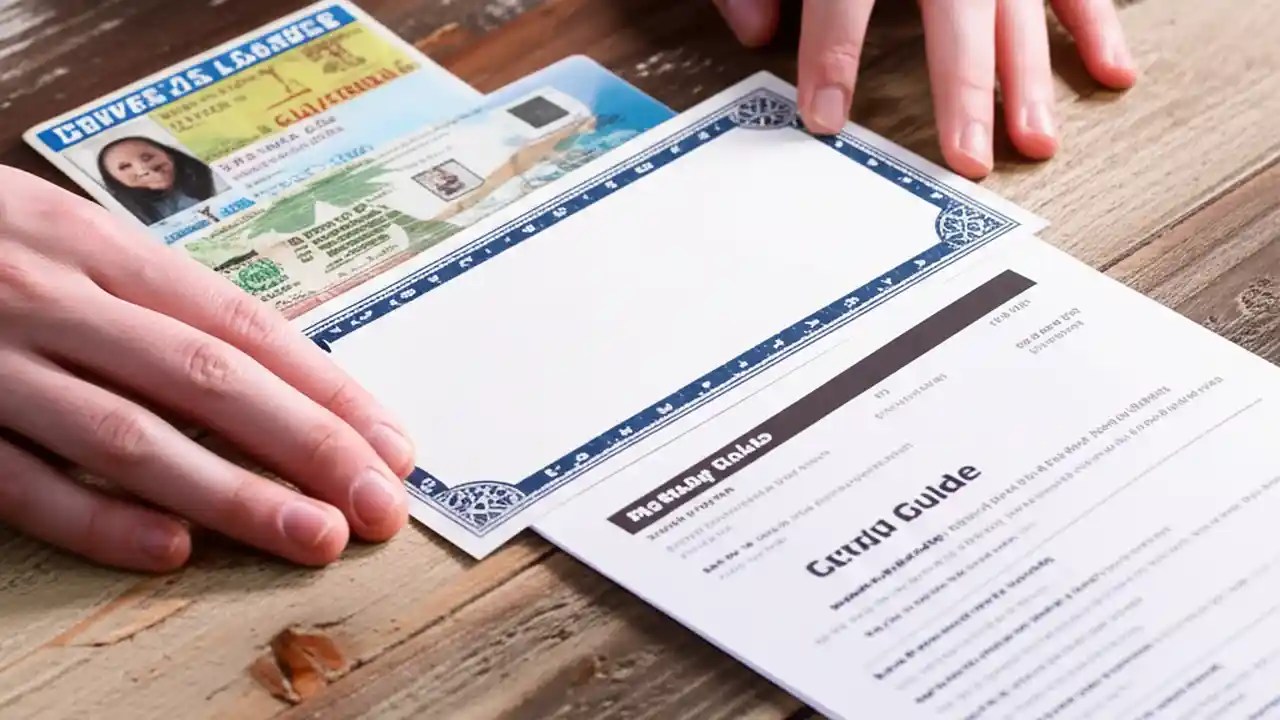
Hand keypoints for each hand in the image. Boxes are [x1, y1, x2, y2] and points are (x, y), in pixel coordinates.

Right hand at [0, 167, 414, 571]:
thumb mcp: (69, 236)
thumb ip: (160, 301)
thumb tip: (283, 376)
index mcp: (99, 245)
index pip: (244, 325)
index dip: (327, 389)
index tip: (391, 444)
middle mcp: (53, 296)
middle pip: (207, 377)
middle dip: (306, 445)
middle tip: (379, 504)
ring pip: (127, 433)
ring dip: (231, 491)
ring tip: (310, 536)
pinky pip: (18, 479)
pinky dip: (96, 517)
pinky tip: (170, 550)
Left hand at [713, 0, 1137, 177]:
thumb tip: (751, 29)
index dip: (833, 50)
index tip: (824, 117)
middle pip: (959, 7)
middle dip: (966, 84)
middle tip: (966, 158)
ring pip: (1019, 2)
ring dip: (1033, 74)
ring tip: (1036, 142)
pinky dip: (1094, 21)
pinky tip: (1111, 73)